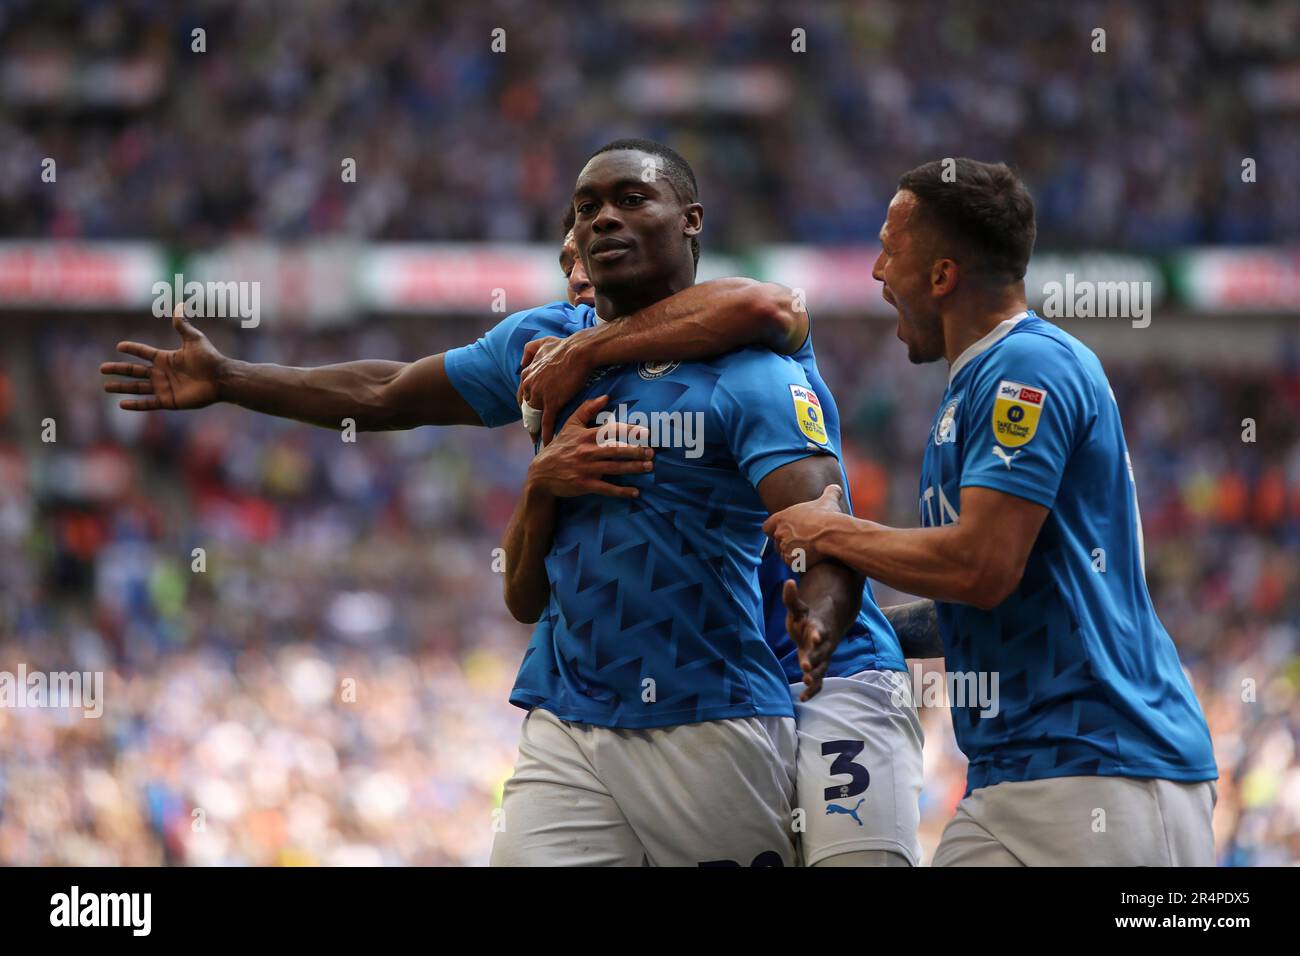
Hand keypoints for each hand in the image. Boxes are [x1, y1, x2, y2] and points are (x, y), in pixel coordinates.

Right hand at [100, 305, 225, 409]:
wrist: (220, 378)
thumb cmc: (209, 359)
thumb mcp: (194, 339)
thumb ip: (183, 325)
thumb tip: (179, 305)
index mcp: (166, 358)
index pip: (143, 353)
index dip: (132, 349)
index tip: (119, 346)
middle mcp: (162, 373)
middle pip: (135, 371)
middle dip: (118, 370)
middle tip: (102, 368)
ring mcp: (164, 387)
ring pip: (137, 388)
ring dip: (121, 387)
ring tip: (105, 387)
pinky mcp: (169, 401)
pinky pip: (148, 403)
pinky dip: (136, 405)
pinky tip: (121, 404)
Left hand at [517, 329, 598, 445]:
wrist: (579, 352)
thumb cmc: (564, 346)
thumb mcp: (542, 343)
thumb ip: (529, 351)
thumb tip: (522, 362)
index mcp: (527, 374)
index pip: (522, 394)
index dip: (526, 405)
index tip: (530, 412)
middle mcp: (530, 385)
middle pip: (527, 408)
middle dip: (530, 419)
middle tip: (533, 430)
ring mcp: (540, 395)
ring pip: (535, 417)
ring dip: (536, 430)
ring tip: (538, 440)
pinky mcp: (552, 402)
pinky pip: (546, 422)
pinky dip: (545, 434)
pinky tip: (546, 443)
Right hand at [527, 394, 652, 498]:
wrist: (541, 473)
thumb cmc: (560, 447)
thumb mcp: (570, 425)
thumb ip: (587, 409)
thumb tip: (605, 397)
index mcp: (585, 436)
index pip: (611, 431)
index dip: (629, 431)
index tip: (646, 432)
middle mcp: (587, 451)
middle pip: (615, 450)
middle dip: (635, 451)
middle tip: (652, 452)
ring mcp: (586, 469)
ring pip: (614, 468)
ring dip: (633, 468)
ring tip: (649, 467)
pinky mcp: (584, 484)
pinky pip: (606, 488)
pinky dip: (621, 491)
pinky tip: (635, 492)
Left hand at [761, 483, 843, 569]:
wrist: (833, 534)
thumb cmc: (829, 516)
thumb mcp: (828, 500)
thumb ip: (830, 492)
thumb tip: (836, 488)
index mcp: (781, 518)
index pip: (767, 527)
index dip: (774, 530)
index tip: (785, 532)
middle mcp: (779, 533)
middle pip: (777, 542)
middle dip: (787, 543)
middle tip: (801, 542)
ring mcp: (784, 548)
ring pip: (784, 554)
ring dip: (793, 553)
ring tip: (807, 551)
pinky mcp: (792, 561)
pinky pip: (792, 564)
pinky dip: (799, 563)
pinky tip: (810, 558)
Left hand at [782, 579, 838, 699]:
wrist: (823, 627)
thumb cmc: (808, 617)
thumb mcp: (799, 607)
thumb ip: (792, 598)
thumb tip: (788, 582)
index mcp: (818, 628)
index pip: (819, 631)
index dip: (817, 634)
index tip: (815, 636)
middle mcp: (822, 645)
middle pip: (820, 653)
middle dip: (814, 660)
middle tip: (805, 668)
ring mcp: (822, 658)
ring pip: (821, 669)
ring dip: (814, 676)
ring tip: (806, 683)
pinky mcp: (819, 667)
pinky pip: (819, 680)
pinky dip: (814, 689)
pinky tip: (804, 698)